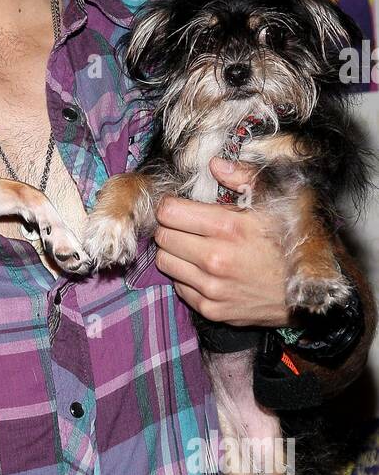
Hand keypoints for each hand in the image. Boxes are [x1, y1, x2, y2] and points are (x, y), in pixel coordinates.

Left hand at [152, 157, 292, 326]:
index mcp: (229, 228)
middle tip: (186, 227)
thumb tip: (214, 164)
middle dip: (171, 228)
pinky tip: (206, 270)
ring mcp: (212, 288)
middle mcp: (216, 260)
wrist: (310, 293)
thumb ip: (243, 178)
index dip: (171, 206)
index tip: (179, 206)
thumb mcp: (276, 203)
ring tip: (195, 247)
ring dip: (175, 252)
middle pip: (162, 237)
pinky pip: (179, 287)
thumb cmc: (292, 243)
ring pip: (165, 263)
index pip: (169, 212)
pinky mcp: (211, 310)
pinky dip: (186, 277)